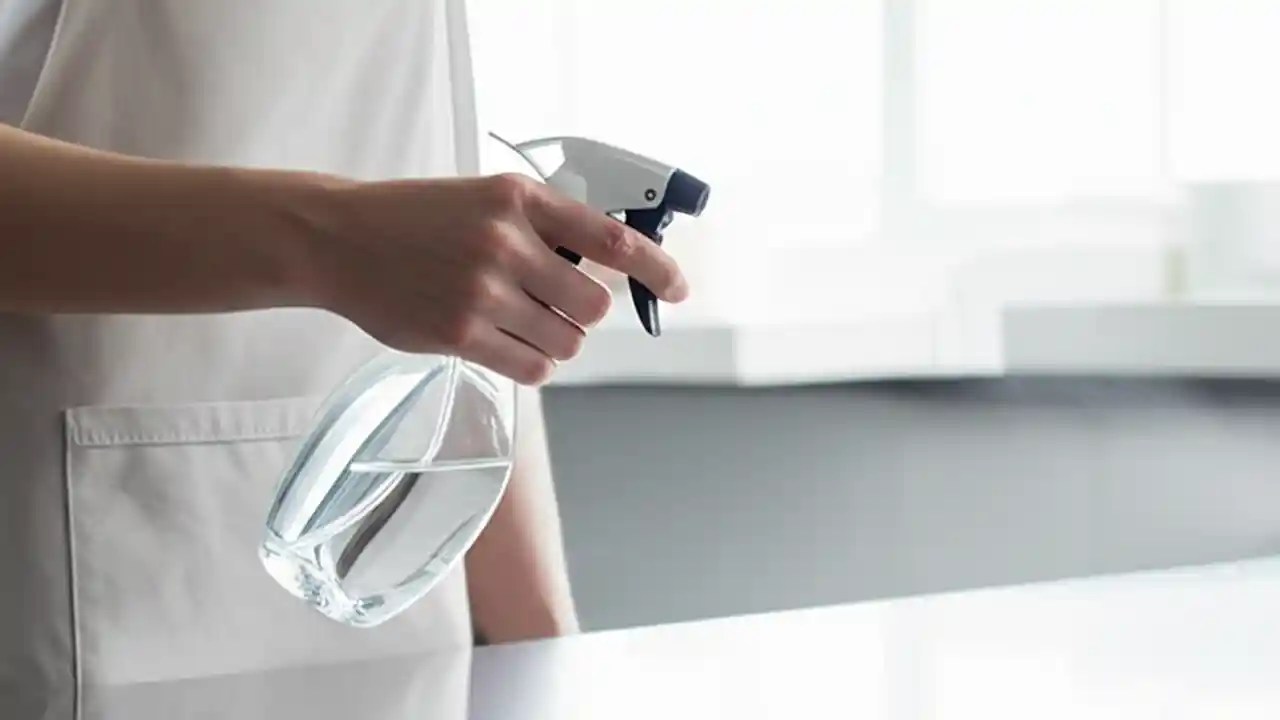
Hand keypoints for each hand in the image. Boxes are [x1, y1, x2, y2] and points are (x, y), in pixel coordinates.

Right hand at [305, 173, 689, 384]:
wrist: (340, 239)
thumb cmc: (417, 219)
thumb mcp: (485, 199)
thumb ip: (544, 226)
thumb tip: (605, 268)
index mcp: (519, 199)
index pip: (612, 238)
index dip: (657, 268)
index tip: (679, 288)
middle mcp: (505, 242)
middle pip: (593, 305)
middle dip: (583, 313)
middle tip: (554, 305)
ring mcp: (482, 290)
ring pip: (566, 342)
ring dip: (555, 340)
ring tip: (518, 320)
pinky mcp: (460, 333)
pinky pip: (533, 367)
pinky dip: (531, 361)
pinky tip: (504, 341)